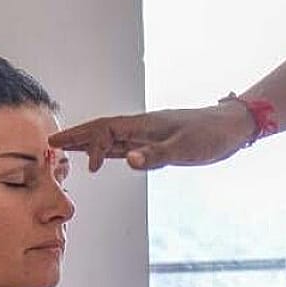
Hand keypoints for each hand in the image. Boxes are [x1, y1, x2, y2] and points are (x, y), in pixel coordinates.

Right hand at [48, 100, 256, 171]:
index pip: (105, 129)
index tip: (78, 159)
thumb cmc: (211, 136)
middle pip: (102, 130)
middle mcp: (142, 128)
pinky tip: (103, 157)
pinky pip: (125, 146)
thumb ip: (155, 156)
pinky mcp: (157, 143)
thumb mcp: (184, 149)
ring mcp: (149, 135)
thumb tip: (128, 161)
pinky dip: (108, 151)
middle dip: (77, 136)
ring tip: (68, 149)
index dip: (85, 139)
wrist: (233, 128)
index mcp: (144, 125)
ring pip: (111, 138)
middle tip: (52, 143)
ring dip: (90, 143)